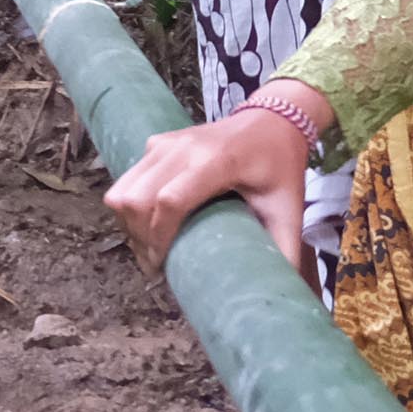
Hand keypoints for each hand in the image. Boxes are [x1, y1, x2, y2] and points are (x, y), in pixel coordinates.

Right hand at [106, 95, 318, 271]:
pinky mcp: (156, 143)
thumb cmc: (280, 167)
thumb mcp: (289, 207)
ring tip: (148, 247)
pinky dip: (128, 206)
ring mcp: (166, 142)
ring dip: (129, 224)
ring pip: (123, 189)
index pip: (170, 201)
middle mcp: (184, 148)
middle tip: (155, 264)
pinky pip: (127, 179)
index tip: (163, 265)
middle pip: (137, 199)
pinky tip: (147, 224)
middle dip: (140, 238)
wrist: (271, 120)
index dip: (159, 237)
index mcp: (218, 161)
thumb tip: (274, 291)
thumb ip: (283, 248)